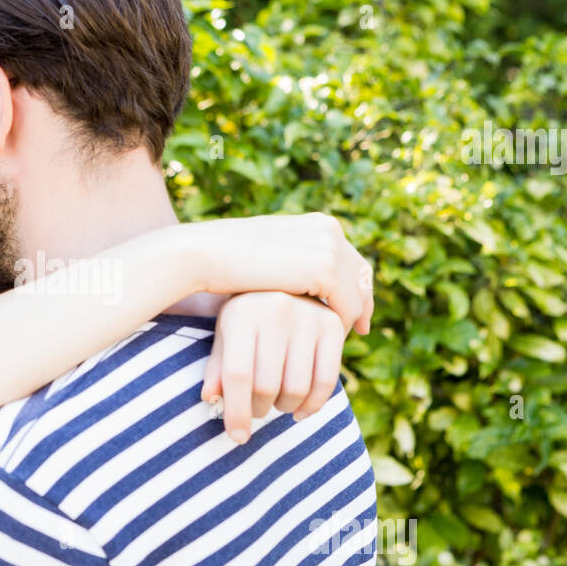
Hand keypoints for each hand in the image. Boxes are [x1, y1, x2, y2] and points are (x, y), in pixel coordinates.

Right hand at [186, 213, 373, 336]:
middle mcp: (329, 229)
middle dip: (362, 302)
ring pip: (357, 292)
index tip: (353, 312)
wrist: (204, 253)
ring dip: (351, 318)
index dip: (355, 286)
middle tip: (360, 330)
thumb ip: (289, 262)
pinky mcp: (324, 269)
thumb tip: (300, 280)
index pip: (350, 258)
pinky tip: (325, 342)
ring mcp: (329, 247)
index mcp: (316, 223)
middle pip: (361, 273)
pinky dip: (341, 326)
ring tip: (337, 342)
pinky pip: (347, 307)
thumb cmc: (223, 260)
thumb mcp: (266, 256)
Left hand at [200, 291, 345, 442]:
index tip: (237, 437)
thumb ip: (218, 368)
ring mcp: (307, 316)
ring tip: (276, 403)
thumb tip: (211, 398)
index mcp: (241, 313)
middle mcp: (275, 310)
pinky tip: (300, 410)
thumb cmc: (246, 318)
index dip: (236, 413)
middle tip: (257, 410)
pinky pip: (326, 380)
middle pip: (267, 385)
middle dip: (259, 410)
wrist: (284, 283)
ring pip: (296, 388)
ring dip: (284, 407)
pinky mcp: (332, 324)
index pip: (237, 375)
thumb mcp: (226, 337)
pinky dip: (313, 405)